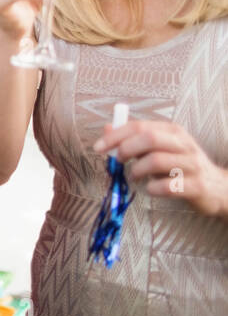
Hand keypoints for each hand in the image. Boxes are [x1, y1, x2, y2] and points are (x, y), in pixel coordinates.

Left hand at [95, 118, 227, 217]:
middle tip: (118, 161)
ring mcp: (192, 165)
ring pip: (157, 161)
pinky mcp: (197, 186)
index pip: (139, 126)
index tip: (98, 148)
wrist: (217, 188)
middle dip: (126, 149)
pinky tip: (150, 189)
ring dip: (137, 170)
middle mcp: (183, 144)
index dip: (115, 136)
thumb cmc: (180, 166)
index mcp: (172, 131)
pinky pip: (169, 186)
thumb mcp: (159, 148)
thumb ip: (134, 138)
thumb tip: (107, 127)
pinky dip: (153, 188)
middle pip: (149, 138)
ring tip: (135, 176)